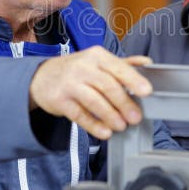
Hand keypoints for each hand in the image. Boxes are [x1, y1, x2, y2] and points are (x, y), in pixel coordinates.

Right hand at [29, 45, 152, 139]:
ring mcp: (69, 83)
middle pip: (107, 85)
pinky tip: (105, 133)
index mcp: (97, 56)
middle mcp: (82, 67)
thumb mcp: (97, 61)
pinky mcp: (59, 100)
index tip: (147, 91)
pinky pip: (79, 115)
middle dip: (124, 103)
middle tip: (136, 117)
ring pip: (94, 101)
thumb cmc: (76, 70)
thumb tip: (147, 63)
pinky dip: (93, 125)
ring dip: (110, 115)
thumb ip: (122, 64)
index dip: (133, 80)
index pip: (118, 67)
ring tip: (121, 126)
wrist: (41, 77)